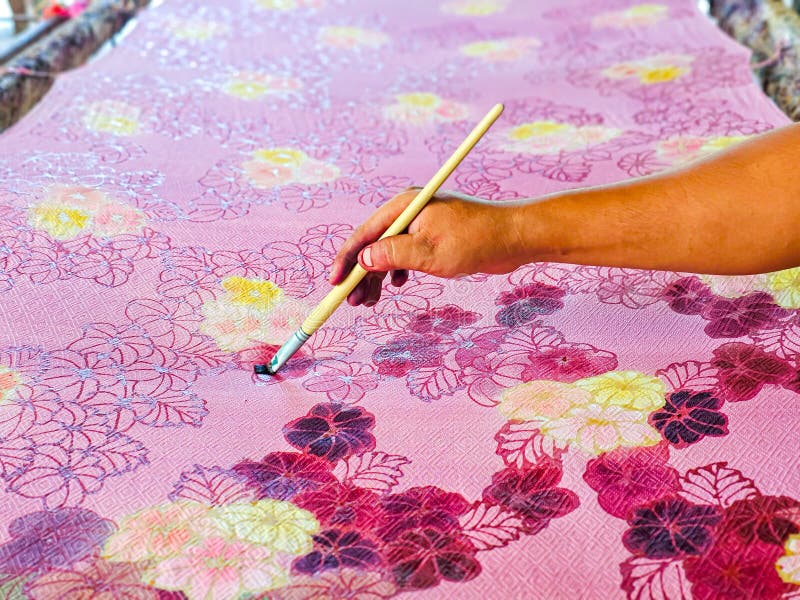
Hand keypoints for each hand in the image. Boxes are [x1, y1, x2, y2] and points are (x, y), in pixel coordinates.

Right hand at [329, 189, 524, 305]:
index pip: (364, 234)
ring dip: (377, 277)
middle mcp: (409, 212)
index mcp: (404, 207)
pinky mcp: (432, 237)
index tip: (334, 283)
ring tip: (370, 302)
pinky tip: (398, 286)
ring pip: (388, 252)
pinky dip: (397, 272)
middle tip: (353, 302)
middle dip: (360, 274)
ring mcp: (420, 224)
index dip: (346, 259)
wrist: (513, 237)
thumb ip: (392, 255)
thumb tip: (363, 260)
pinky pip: (404, 255)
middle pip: (373, 245)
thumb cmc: (475, 240)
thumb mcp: (429, 252)